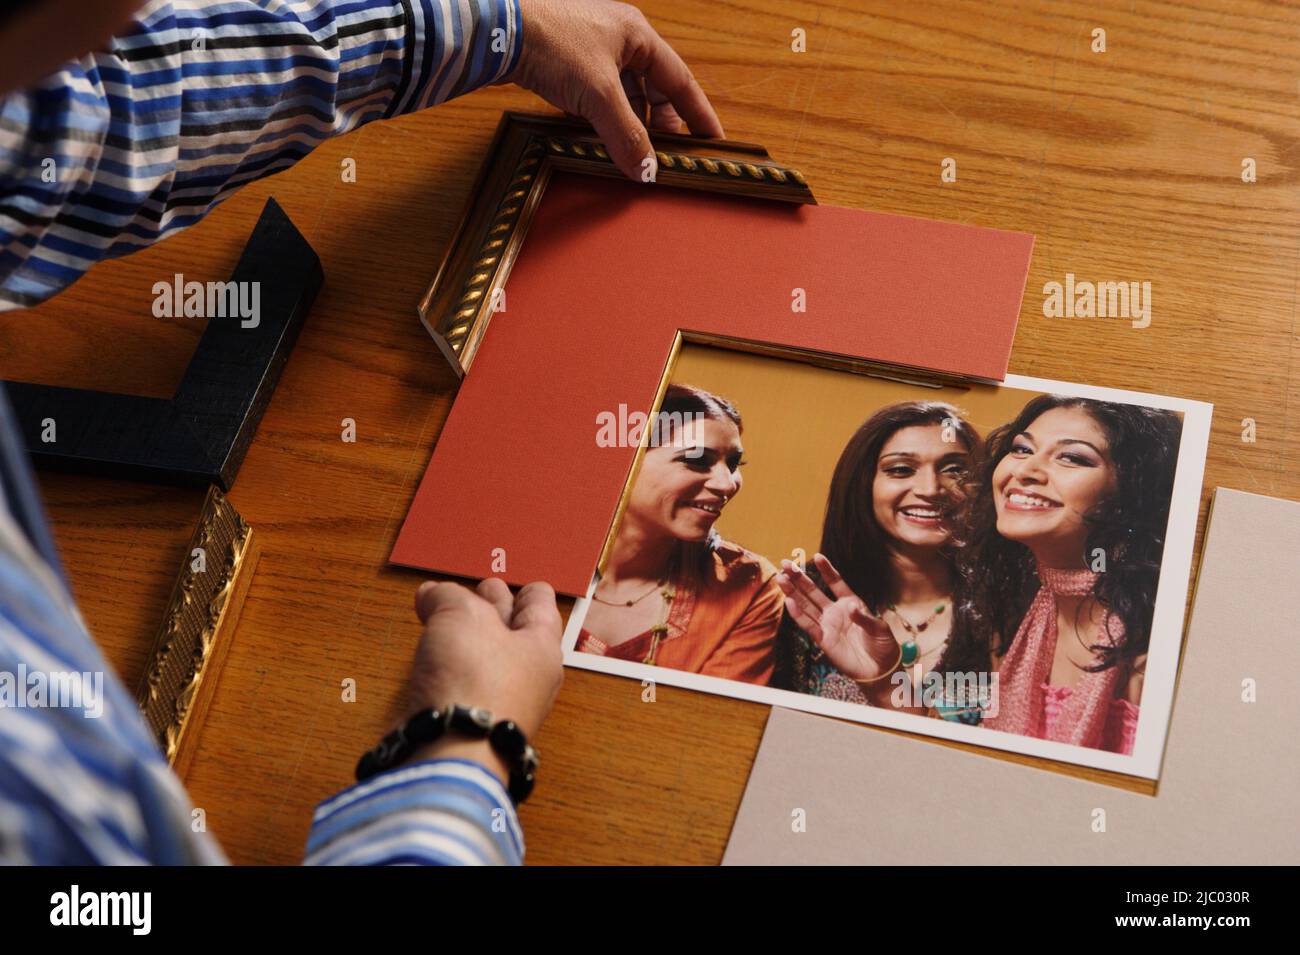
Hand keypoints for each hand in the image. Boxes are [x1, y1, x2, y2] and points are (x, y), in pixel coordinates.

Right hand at [403, 579, 563, 781]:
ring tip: (441, 623)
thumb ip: (447, 595)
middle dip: (489, 608)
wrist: (451, 753)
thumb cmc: (473, 681)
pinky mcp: (472, 723)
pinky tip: (432, 663)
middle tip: (470, 594)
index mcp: (543, 645)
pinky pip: (466, 686)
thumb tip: (431, 595)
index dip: (518, 584)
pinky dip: (450, 670)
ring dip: (464, 639)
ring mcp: (501, 704)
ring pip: (486, 659)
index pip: (540, 601)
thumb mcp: (461, 614)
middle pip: (511, 629)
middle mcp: (529, 677)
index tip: (502, 578)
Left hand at [510, 0, 724, 180]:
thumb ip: (627, 135)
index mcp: (638, 34)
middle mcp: (619, 38)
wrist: (498, 30)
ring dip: (630, 124)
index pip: (680, 79)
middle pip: (653, 88)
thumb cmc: (552, 43)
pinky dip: (604, 120)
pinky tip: (602, 140)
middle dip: (661, 123)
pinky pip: (598, 98)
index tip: (712, 139)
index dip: (698, 113)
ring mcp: (591, 50)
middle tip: (669, 155)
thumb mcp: (598, 94)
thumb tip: (646, 171)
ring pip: (624, 95)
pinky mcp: (566, 64)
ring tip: (635, 153)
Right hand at [775, 553, 898, 682]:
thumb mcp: (878, 627)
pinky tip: (789, 602)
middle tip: (786, 564)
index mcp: (850, 603)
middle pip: (813, 591)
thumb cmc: (882, 646)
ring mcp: (827, 625)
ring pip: (806, 605)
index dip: (827, 570)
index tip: (817, 556)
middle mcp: (835, 612)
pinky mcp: (823, 640)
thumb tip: (851, 608)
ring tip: (781, 578)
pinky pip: (808, 625)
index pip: (835, 582)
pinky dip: (798, 614)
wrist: (879, 670)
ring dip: (793, 592)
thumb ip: (863, 617)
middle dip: (799, 578)